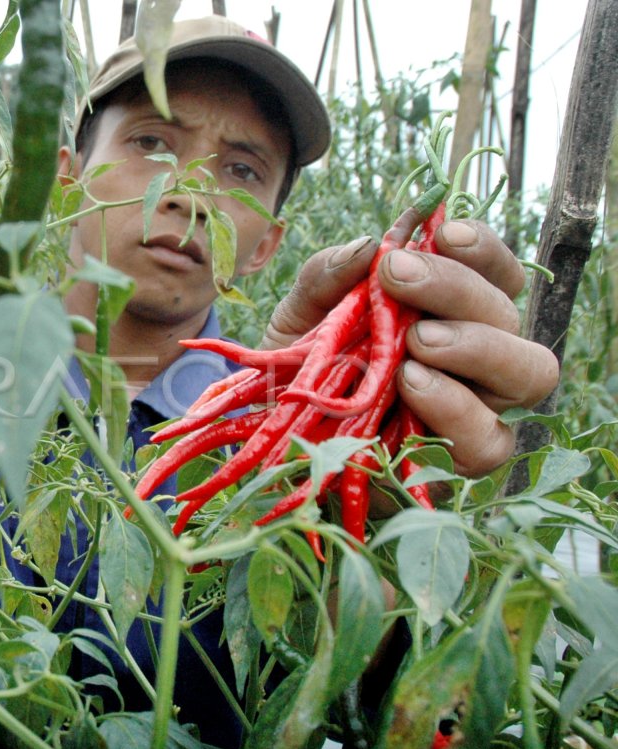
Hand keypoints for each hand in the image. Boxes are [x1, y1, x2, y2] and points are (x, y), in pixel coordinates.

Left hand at [262, 219, 559, 477]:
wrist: (275, 442)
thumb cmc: (300, 372)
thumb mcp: (301, 316)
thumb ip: (329, 276)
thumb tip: (369, 246)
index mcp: (446, 312)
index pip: (494, 272)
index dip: (482, 248)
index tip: (445, 232)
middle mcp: (474, 357)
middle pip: (508, 314)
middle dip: (459, 288)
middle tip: (399, 279)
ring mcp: (476, 409)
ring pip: (527, 372)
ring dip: (476, 346)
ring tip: (417, 341)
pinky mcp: (461, 461)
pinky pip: (489, 438)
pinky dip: (457, 408)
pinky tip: (414, 386)